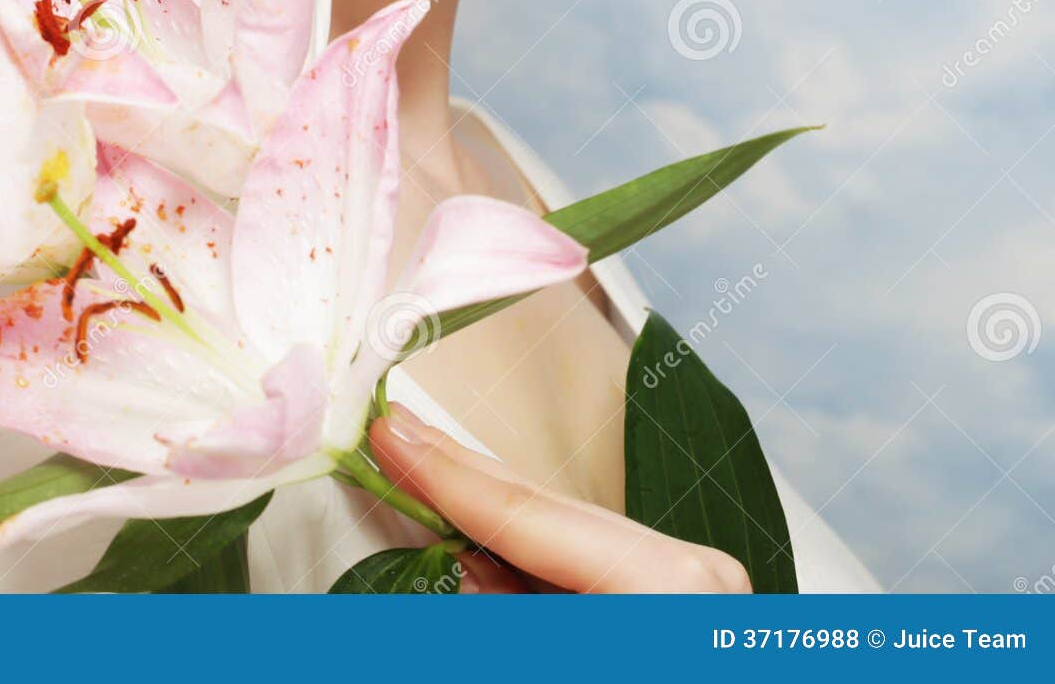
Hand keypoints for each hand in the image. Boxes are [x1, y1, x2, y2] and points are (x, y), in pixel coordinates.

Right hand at [368, 404, 753, 593]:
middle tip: (389, 430)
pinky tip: (475, 537)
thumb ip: (499, 607)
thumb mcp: (552, 651)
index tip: (386, 431)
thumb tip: (457, 558)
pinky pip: (586, 563)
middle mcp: (691, 572)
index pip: (529, 513)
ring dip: (486, 510)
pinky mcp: (683, 603)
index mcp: (670, 585)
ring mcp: (695, 585)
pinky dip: (528, 553)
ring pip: (562, 534)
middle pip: (546, 512)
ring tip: (414, 460)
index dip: (446, 472)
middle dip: (460, 477)